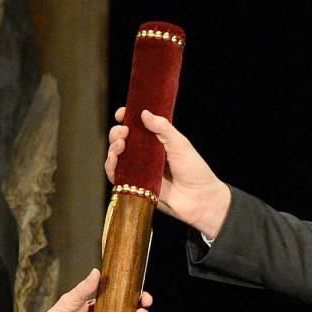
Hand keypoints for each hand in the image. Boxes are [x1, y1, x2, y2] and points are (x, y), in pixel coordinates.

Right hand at [105, 107, 231, 238]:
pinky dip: (111, 167)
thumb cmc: (194, 170)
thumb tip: (144, 113)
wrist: (199, 198)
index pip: (137, 127)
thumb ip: (163, 128)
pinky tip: (114, 160)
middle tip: (124, 132)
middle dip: (117, 133)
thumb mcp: (180, 144)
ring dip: (113, 148)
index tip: (121, 113)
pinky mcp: (136, 186)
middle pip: (122, 140)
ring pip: (117, 157)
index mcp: (156, 142)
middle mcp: (145, 155)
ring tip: (120, 145)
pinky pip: (117, 176)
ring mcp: (139, 170)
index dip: (126, 119)